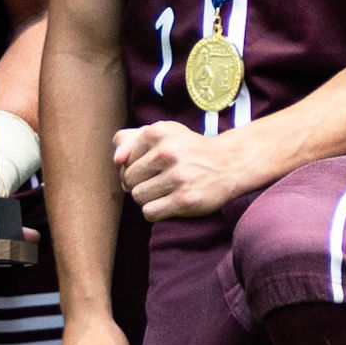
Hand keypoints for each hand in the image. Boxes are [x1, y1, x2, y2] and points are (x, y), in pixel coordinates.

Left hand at [109, 119, 251, 220]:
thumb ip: (130, 140)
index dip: (135, 167)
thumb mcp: (162, 134)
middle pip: (129, 180)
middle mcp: (167, 152)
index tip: (154, 165)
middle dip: (140, 183)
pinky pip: (149, 212)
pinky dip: (155, 212)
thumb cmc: (188, 150)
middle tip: (160, 180)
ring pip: (137, 197)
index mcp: (158, 132)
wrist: (228, 164)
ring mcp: (177, 177)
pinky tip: (169, 203)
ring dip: (148, 198)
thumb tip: (116, 159)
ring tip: (165, 191)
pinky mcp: (184, 200)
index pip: (124, 160)